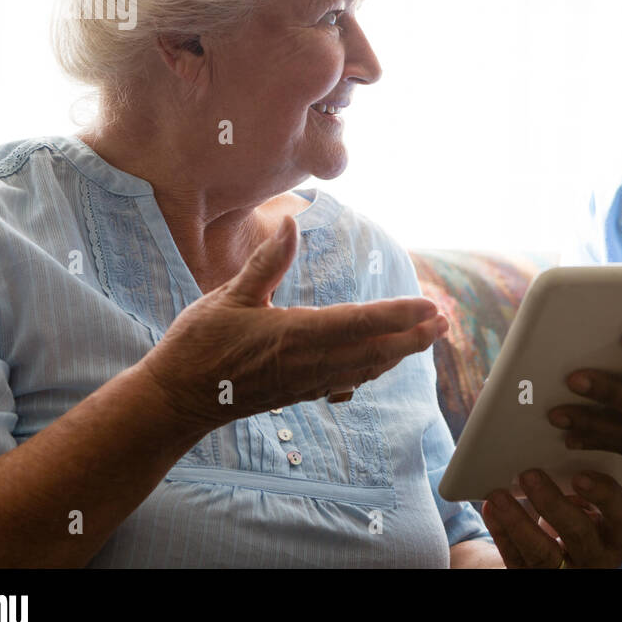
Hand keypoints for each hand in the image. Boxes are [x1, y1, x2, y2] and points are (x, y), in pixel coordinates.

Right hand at [135, 215, 447, 432]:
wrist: (176, 400)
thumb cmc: (198, 345)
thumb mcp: (229, 296)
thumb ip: (267, 262)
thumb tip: (291, 222)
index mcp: (294, 334)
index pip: (360, 323)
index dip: (398, 315)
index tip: (428, 306)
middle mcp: (309, 362)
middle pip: (374, 350)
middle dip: (413, 336)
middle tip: (445, 322)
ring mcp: (306, 382)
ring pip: (366, 368)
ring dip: (400, 353)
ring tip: (428, 338)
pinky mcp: (299, 392)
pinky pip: (348, 381)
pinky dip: (374, 369)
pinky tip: (383, 362)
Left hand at [481, 470, 621, 567]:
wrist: (569, 558)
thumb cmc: (584, 518)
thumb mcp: (595, 505)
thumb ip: (586, 484)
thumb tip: (555, 451)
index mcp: (619, 534)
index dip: (604, 495)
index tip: (579, 476)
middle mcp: (597, 557)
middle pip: (579, 533)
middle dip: (552, 503)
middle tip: (529, 475)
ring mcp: (567, 572)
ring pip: (542, 553)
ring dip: (518, 522)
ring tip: (498, 495)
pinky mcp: (536, 577)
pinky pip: (516, 559)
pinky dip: (502, 533)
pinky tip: (491, 509)